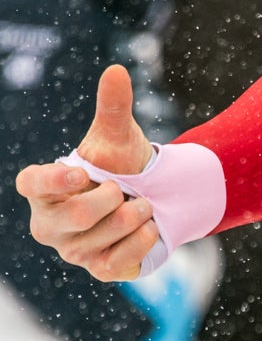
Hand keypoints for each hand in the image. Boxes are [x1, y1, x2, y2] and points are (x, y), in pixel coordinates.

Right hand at [15, 65, 155, 280]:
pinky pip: (122, 260)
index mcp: (43, 188)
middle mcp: (49, 222)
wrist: (148, 199)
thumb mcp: (118, 137)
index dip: (54, 180)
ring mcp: (72, 250)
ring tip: (142, 206)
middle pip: (80, 215)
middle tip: (129, 191)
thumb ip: (113, 106)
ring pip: (107, 235)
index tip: (83, 172)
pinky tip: (149, 228)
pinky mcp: (98, 270)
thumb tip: (116, 70)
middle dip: (116, 199)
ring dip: (137, 216)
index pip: (32, 184)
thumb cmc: (119, 167)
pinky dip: (144, 239)